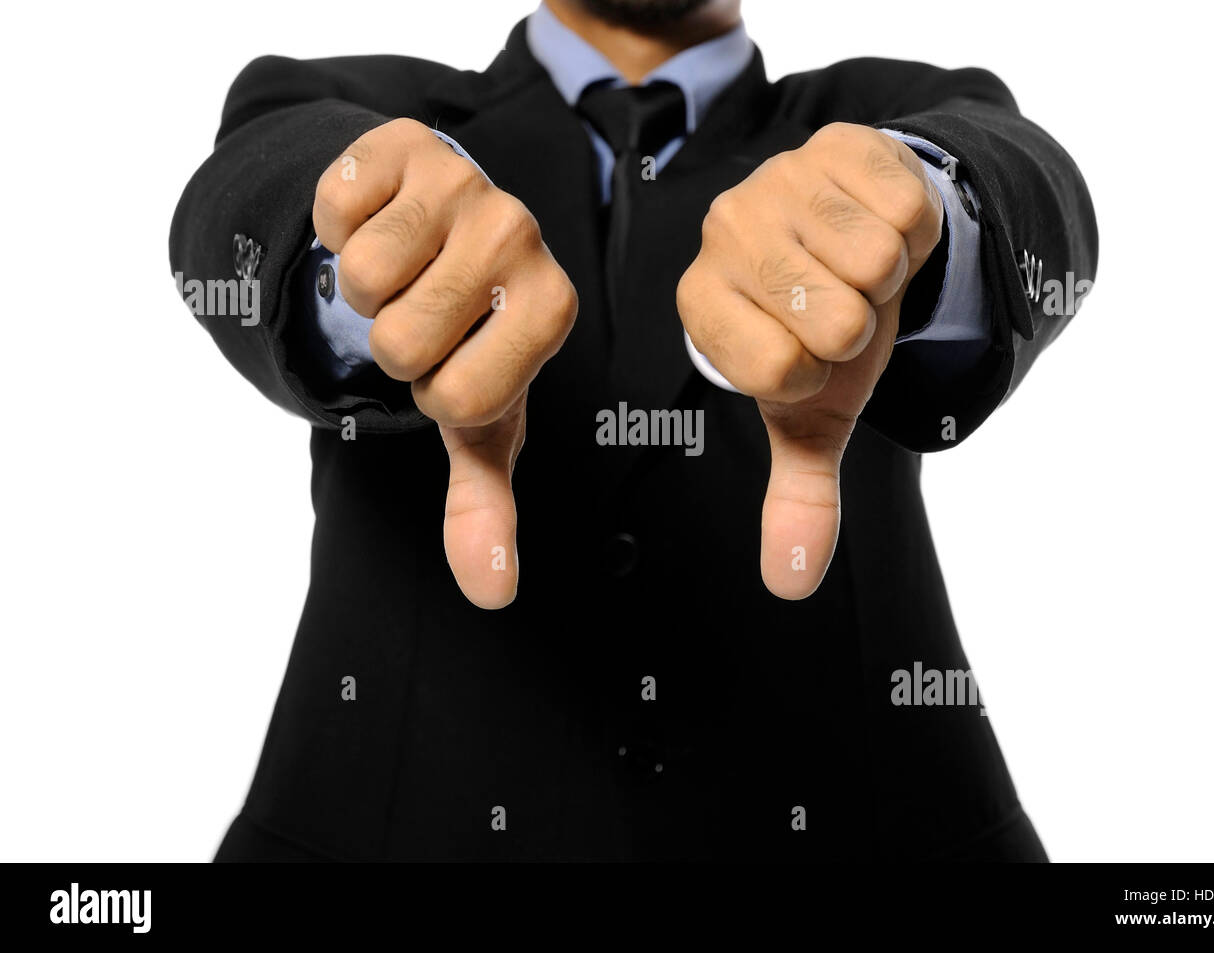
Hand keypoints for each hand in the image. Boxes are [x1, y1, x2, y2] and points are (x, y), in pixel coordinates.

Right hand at [314, 118, 577, 608]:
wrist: (442, 231)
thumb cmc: (468, 336)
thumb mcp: (477, 423)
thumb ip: (484, 505)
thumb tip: (491, 593)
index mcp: (552, 314)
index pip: (453, 398)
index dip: (433, 392)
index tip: (456, 362)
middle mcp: (523, 240)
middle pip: (400, 341)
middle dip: (395, 342)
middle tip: (427, 314)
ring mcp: (468, 185)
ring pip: (364, 278)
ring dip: (365, 287)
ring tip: (409, 270)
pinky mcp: (407, 144)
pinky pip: (334, 212)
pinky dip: (340, 228)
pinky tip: (384, 223)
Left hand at [677, 122, 943, 599]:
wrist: (859, 235)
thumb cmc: (824, 329)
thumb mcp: (813, 413)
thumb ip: (798, 497)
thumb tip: (792, 583)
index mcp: (702, 306)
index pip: (780, 372)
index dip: (821, 372)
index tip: (812, 351)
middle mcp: (724, 236)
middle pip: (835, 322)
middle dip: (862, 324)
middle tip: (844, 303)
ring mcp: (777, 181)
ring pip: (874, 263)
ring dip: (889, 276)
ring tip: (859, 265)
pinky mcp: (836, 144)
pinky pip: (907, 210)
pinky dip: (915, 227)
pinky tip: (879, 221)